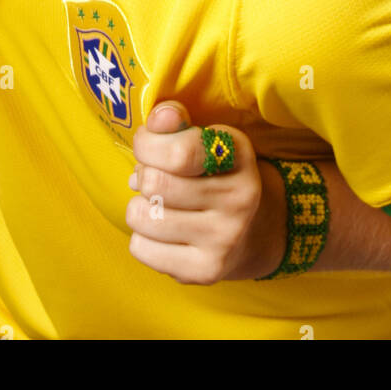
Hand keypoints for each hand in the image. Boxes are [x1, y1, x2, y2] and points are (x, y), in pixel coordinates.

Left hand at [125, 100, 286, 283]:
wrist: (251, 231)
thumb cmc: (212, 174)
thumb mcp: (203, 139)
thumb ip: (176, 123)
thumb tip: (160, 118)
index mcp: (238, 156)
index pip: (180, 152)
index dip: (148, 144)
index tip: (147, 144)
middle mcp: (238, 199)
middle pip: (155, 185)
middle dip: (143, 175)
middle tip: (152, 177)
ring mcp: (224, 239)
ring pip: (142, 217)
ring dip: (139, 207)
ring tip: (156, 204)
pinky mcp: (204, 271)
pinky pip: (141, 249)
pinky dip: (140, 237)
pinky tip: (162, 231)